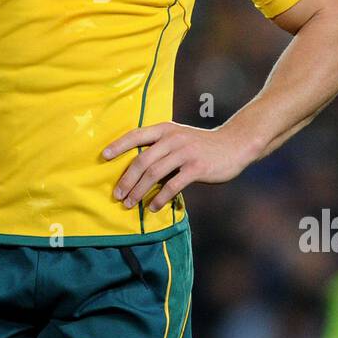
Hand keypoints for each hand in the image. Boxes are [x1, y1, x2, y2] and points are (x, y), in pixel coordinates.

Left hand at [102, 122, 251, 212]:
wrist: (234, 144)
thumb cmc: (201, 145)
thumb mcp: (179, 137)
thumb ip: (160, 147)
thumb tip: (135, 167)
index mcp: (165, 130)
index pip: (135, 135)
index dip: (118, 146)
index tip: (104, 157)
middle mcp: (172, 139)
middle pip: (142, 161)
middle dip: (126, 180)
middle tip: (117, 195)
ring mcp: (184, 153)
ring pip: (154, 174)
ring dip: (139, 192)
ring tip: (130, 204)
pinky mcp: (196, 168)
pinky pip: (173, 185)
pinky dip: (160, 198)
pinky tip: (153, 207)